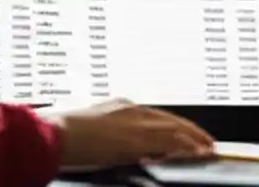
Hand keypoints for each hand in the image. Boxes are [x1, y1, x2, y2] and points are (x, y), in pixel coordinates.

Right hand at [47, 99, 214, 168]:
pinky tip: (196, 152)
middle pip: (170, 119)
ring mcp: (134, 124)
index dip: (174, 125)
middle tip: (207, 140)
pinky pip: (169, 142)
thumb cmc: (61, 136)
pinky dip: (186, 146)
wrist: (50, 135)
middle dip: (191, 130)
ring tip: (208, 148)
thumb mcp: (91, 128)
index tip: (187, 132)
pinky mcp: (134, 140)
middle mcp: (131, 110)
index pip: (156, 115)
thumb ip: (110, 133)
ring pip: (174, 129)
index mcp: (120, 106)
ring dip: (194, 139)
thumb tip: (120, 148)